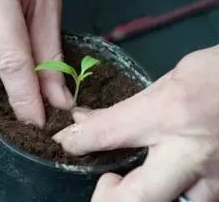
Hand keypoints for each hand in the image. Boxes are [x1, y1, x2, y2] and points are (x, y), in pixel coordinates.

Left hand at [54, 45, 218, 201]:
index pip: (108, 133)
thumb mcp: (172, 80)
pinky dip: (170, 192)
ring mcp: (214, 183)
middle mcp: (191, 157)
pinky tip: (168, 173)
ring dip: (141, 196)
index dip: (78, 140)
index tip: (65, 142)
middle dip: (108, 198)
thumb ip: (128, 106)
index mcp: (172, 114)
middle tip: (105, 182)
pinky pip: (189, 200)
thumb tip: (86, 119)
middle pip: (133, 199)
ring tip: (132, 179)